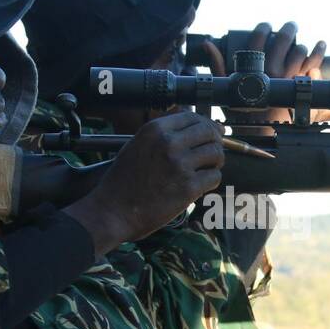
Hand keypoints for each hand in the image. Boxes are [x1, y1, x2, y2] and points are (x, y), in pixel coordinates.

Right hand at [62, 112, 223, 251]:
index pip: (193, 117)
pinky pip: (214, 177)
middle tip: (214, 154)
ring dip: (216, 162)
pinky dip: (211, 181)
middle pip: (209, 132)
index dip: (208, 125)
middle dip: (216, 142)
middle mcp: (169, 143)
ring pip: (216, 153)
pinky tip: (201, 186)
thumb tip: (190, 130)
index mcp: (155, 130)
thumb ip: (161, 136)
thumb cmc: (123, 182)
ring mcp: (180, 164)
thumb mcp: (137, 146)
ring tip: (207, 170)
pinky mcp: (188, 187)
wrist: (113, 211)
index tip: (214, 133)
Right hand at [205, 21, 329, 131]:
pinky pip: (313, 64)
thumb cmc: (242, 110)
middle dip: (289, 28)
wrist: (261, 131)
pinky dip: (318, 52)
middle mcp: (273, 72)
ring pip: (300, 51)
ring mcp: (289, 78)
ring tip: (299, 44)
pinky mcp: (300, 86)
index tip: (266, 26)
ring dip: (300, 44)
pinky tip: (320, 44)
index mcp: (255, 69)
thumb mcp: (226, 87)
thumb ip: (217, 64)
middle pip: (284, 39)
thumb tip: (208, 43)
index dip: (263, 27)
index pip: (259, 38)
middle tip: (290, 26)